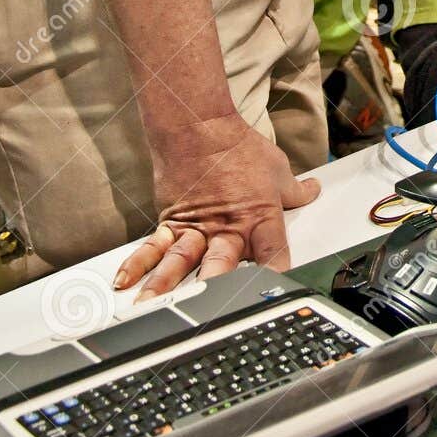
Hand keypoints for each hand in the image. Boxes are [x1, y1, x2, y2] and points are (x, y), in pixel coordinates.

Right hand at [114, 114, 321, 298]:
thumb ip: (295, 191)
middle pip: (222, 265)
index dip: (278, 276)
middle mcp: (227, 228)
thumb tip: (312, 191)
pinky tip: (125, 283)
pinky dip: (137, 265)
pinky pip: (152, 247)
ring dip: (167, 287)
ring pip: (182, 262)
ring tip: (153, 309)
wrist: (199, 125)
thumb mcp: (278, 170)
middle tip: (209, 310)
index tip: (275, 295)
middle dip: (217, 288)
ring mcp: (196, 227)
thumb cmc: (237, 147)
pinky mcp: (172, 221)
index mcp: (260, 218)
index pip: (274, 254)